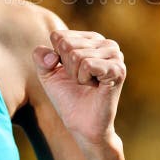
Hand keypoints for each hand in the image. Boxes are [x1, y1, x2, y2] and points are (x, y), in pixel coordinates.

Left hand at [32, 30, 126, 150]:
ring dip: (75, 75)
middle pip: (66, 44)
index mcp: (90, 39)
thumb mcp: (47, 73)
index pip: (58, 36)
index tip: (69, 72)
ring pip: (76, 55)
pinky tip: (95, 86)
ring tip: (87, 84)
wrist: (82, 124)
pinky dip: (84, 79)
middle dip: (66, 67)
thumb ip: (40, 57)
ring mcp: (115, 55)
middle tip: (79, 80)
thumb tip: (51, 55)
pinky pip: (87, 64)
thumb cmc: (67, 96)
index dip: (56, 58)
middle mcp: (105, 43)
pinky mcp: (118, 69)